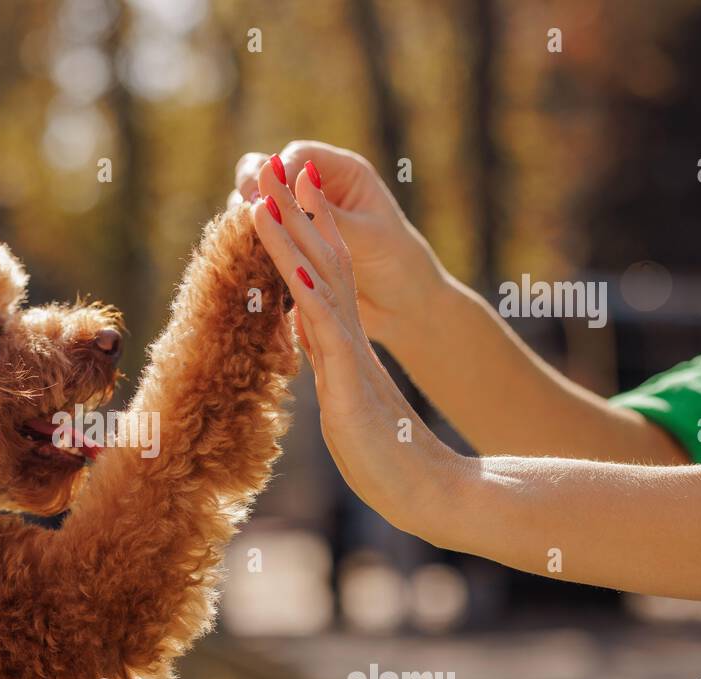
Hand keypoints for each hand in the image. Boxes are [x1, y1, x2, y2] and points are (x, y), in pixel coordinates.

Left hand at [249, 155, 463, 542]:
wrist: (433, 493)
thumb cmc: (390, 456)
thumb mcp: (345, 395)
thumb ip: (330, 360)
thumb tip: (308, 335)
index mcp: (342, 344)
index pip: (316, 274)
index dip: (294, 232)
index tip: (271, 191)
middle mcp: (347, 340)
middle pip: (318, 261)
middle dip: (290, 213)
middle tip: (266, 163)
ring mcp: (350, 358)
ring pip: (320, 284)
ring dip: (292, 238)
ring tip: (269, 193)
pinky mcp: (352, 387)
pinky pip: (331, 333)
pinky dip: (311, 298)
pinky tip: (293, 268)